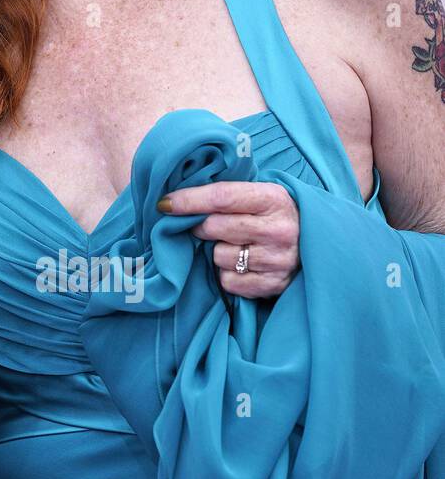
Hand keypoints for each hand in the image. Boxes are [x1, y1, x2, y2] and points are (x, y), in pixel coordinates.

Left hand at [159, 181, 299, 297]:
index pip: (221, 197)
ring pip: (219, 256)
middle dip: (201, 226)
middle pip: (214, 227)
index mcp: (273, 199)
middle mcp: (278, 229)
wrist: (315, 240)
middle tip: (207, 225)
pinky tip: (243, 264)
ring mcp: (278, 260)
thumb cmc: (273, 214)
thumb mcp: (259, 193)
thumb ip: (225, 194)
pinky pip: (229, 281)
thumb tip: (174, 200)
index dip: (188, 200)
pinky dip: (228, 274)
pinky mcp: (275, 285)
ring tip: (236, 245)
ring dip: (218, 251)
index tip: (164, 203)